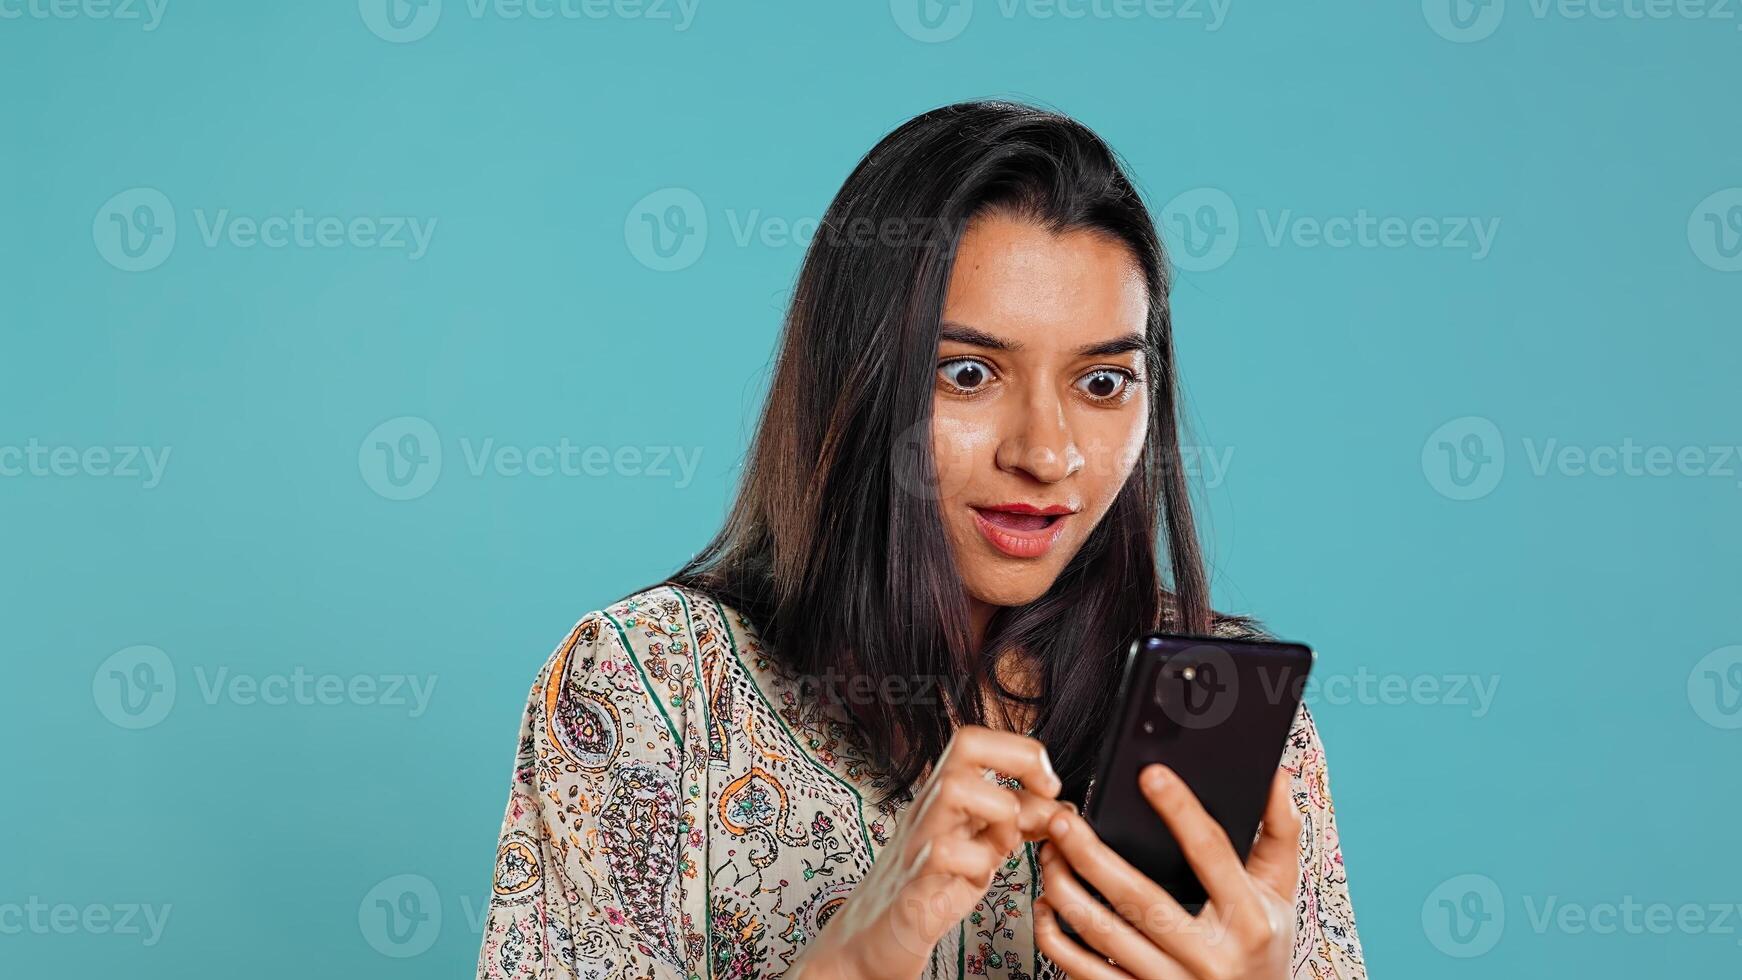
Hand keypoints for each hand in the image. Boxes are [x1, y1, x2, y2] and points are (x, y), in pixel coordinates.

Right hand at [791, 725, 1066, 979]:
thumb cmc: (928, 892)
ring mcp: (916, 841)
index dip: (1022, 751)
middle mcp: (928, 808)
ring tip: (1005, 844)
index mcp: (944, 798)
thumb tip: (1057, 806)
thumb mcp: (981, 851)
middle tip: (1043, 795)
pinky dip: (975, 863)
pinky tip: (979, 878)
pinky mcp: (911, 882)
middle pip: (966, 744)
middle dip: (1019, 760)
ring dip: (999, 811)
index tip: (1049, 787)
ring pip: (953, 790)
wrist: (872, 941)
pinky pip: (942, 853)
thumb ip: (1013, 826)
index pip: (976, 739)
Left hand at [1033, 764, 1301, 979]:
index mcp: (1248, 920)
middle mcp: (1209, 956)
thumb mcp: (1280, 894)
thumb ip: (1278, 835)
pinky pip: (1087, 973)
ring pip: (1104, 934)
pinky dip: (1058, 940)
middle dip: (1091, 855)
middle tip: (1062, 821)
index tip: (1150, 776)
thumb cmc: (1263, 950)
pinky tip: (1047, 909)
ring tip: (1048, 856)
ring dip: (1065, 891)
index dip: (1180, 810)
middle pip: (1140, 897)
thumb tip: (1276, 777)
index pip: (1210, 854)